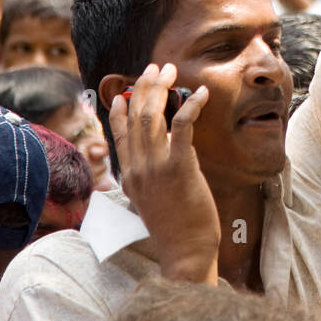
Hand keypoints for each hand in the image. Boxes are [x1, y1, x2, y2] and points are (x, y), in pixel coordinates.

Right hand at [108, 63, 218, 284]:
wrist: (184, 253)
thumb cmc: (175, 229)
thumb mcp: (152, 200)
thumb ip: (151, 174)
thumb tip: (163, 148)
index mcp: (130, 176)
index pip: (119, 133)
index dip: (121, 107)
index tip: (126, 90)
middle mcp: (138, 168)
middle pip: (135, 116)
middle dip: (144, 86)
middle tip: (156, 67)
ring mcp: (156, 168)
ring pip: (152, 116)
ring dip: (161, 88)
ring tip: (170, 71)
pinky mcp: (180, 168)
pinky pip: (182, 127)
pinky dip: (190, 106)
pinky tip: (200, 93)